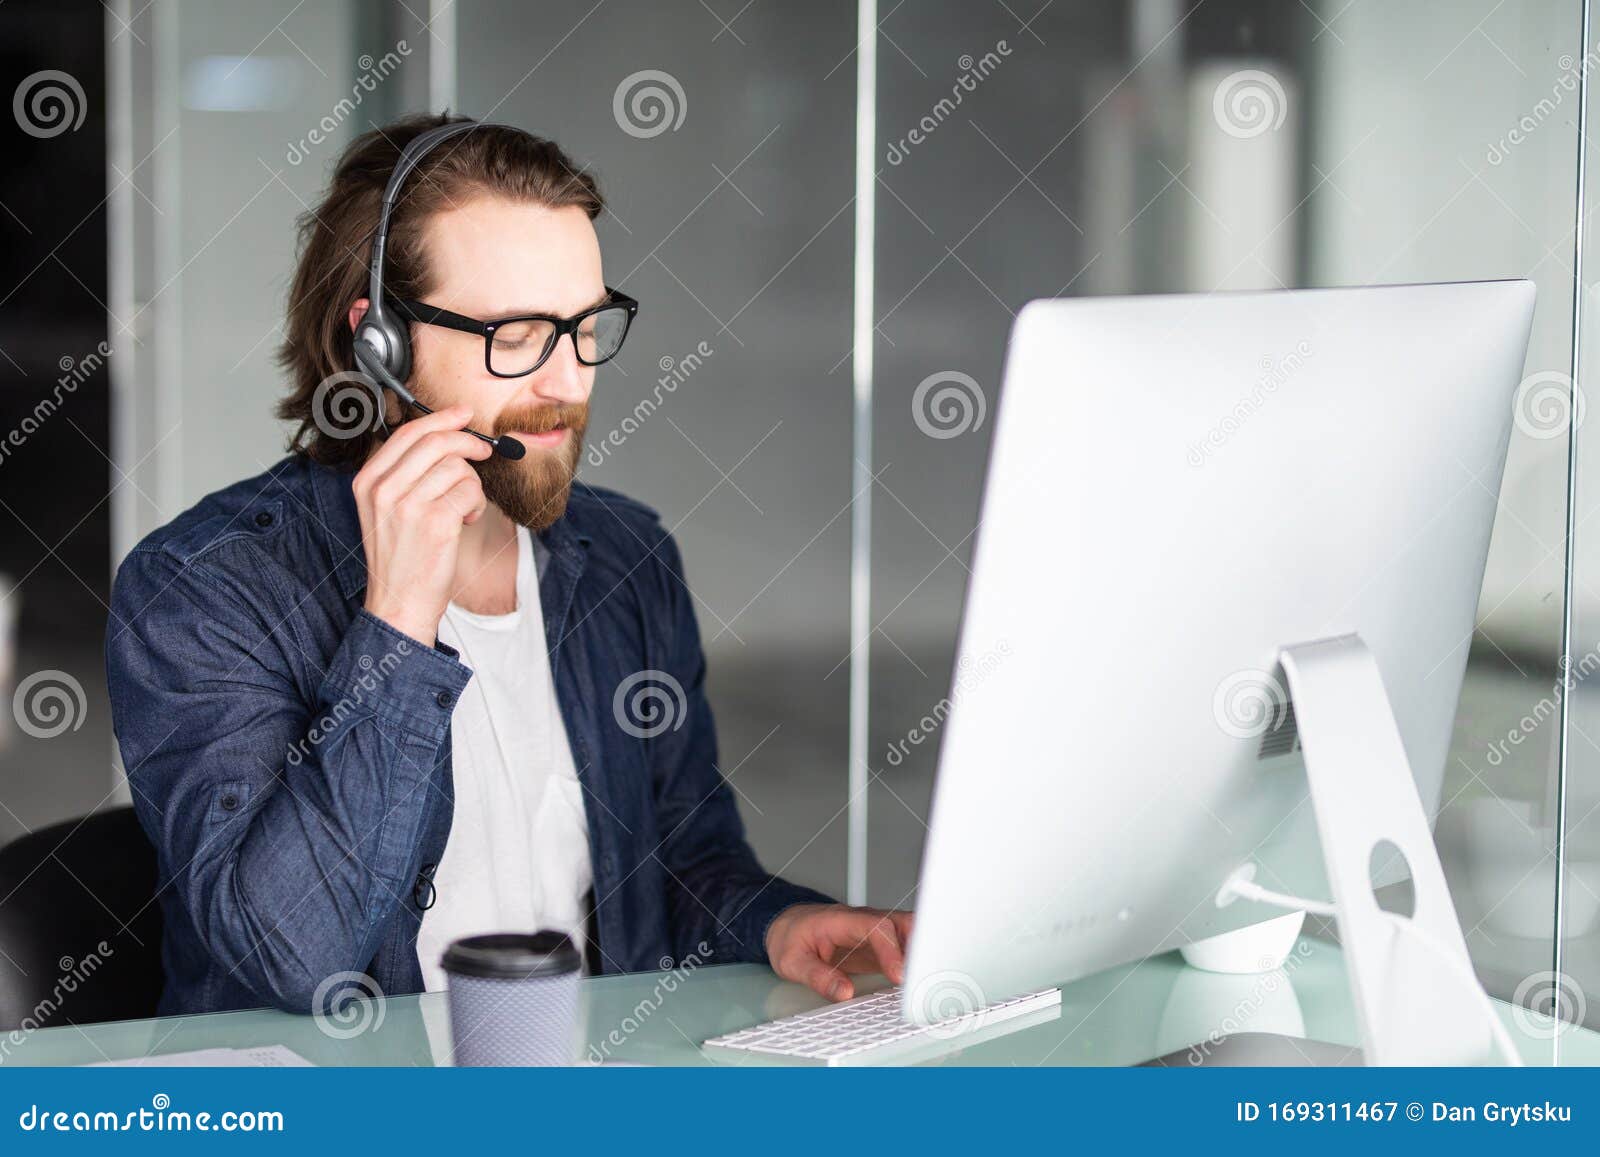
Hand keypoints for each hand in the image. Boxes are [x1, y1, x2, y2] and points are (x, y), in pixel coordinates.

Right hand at [354, 405, 492, 644]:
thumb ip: (406, 473)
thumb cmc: (402, 557)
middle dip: (468, 441)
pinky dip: (476, 505)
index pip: (407, 433)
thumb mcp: (388, 509)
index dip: (441, 419)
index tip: (464, 414)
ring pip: (458, 467)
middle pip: (436, 442)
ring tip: (462, 509)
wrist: (400, 604)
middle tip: (485, 451)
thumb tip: (447, 435)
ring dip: (472, 486)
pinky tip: (464, 522)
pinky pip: (471, 491)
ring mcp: (407, 505)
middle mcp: (383, 489)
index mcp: (368, 481)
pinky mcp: (435, 521)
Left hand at [764, 904, 914, 1001]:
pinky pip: (903, 949)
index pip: (876, 927)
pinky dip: (914, 961)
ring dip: (921, 953)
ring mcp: (873, 932)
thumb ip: (818, 976)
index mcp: (843, 920)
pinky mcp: (878, 946)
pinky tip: (919, 981)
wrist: (786, 926)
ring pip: (908, 934)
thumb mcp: (792, 961)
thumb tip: (844, 992)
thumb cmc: (790, 938)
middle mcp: (863, 922)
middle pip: (901, 923)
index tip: (899, 974)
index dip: (891, 950)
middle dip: (919, 945)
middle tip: (927, 975)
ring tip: (928, 981)